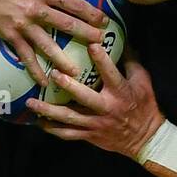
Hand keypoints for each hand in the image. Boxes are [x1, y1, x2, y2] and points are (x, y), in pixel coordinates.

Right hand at [0, 0, 108, 85]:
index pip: (72, 2)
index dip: (90, 12)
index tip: (104, 21)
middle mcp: (34, 8)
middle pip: (65, 24)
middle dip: (85, 35)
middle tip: (101, 44)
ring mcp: (22, 24)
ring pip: (46, 44)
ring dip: (62, 60)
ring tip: (77, 73)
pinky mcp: (10, 35)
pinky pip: (25, 55)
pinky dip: (34, 70)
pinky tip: (45, 82)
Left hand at [27, 43, 163, 159]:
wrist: (145, 138)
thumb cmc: (144, 105)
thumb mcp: (143, 81)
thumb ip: (131, 60)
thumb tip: (121, 38)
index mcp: (121, 93)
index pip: (111, 74)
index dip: (102, 59)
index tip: (92, 44)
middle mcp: (107, 109)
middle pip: (85, 98)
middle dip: (68, 86)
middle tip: (53, 74)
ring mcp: (96, 124)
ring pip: (70, 118)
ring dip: (49, 111)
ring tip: (31, 102)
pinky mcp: (89, 135)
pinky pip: (67, 134)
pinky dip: (52, 129)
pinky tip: (38, 121)